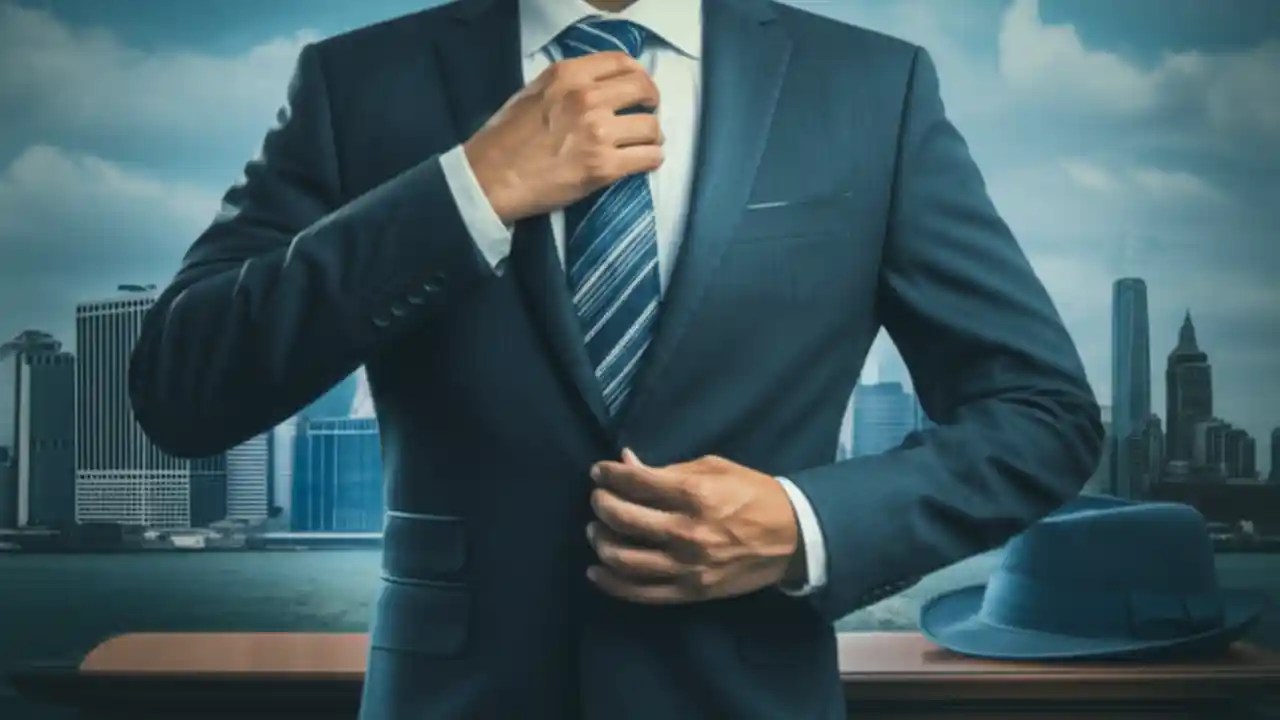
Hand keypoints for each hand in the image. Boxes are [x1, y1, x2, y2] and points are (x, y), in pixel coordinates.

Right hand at [462, 52, 663, 224]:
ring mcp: (598, 133)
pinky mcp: (604, 166)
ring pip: (651, 127)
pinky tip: (643, 162)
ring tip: (642, 144)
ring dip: (651, 136)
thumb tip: (600, 86)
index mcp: (568, 75)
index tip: (639, 87)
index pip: (622, 61)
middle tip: (648, 113)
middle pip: (643, 89)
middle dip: (652, 101)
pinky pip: (649, 157)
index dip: (638, 74)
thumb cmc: (505, 138)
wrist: (490, 179)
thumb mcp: (533, 92)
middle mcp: (587, 98)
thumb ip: (567, 84)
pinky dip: (651, 160)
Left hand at [585, 449, 804, 603]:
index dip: (610, 474)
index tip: (599, 471)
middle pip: (623, 518)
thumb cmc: (752, 494)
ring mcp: (686, 566)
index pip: (636, 482)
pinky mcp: (689, 591)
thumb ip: (668, 468)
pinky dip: (611, 583)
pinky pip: (640, 592)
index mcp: (695, 495)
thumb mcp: (715, 468)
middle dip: (601, 503)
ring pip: (624, 558)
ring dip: (601, 541)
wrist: (792, 538)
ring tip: (596, 529)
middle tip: (598, 497)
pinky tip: (597, 571)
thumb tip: (628, 461)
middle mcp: (686, 532)